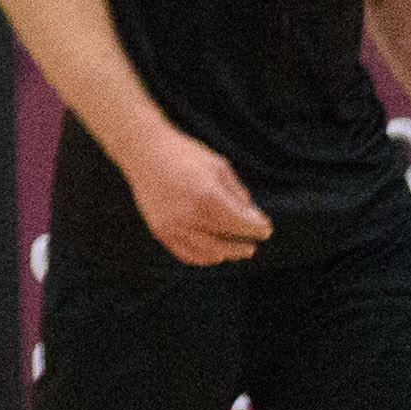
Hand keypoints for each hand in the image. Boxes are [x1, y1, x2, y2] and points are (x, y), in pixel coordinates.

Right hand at [126, 130, 273, 266]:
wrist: (145, 152)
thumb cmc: (185, 155)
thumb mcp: (219, 167)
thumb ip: (237, 194)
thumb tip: (252, 217)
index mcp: (208, 197)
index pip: (242, 225)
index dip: (258, 229)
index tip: (265, 229)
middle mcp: (190, 216)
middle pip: (226, 245)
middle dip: (243, 247)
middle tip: (251, 246)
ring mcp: (173, 227)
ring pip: (207, 254)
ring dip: (225, 254)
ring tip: (233, 250)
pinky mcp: (161, 231)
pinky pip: (186, 254)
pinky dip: (203, 257)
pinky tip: (212, 251)